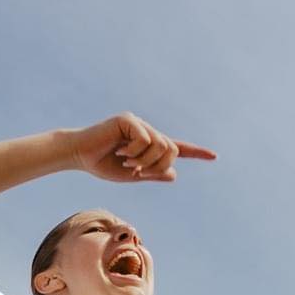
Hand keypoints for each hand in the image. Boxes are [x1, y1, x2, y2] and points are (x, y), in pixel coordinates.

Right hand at [65, 113, 215, 183]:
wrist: (80, 155)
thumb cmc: (102, 164)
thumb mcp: (131, 175)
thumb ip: (152, 173)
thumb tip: (174, 174)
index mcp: (150, 145)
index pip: (177, 148)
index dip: (196, 152)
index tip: (214, 156)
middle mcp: (148, 131)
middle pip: (171, 150)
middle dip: (157, 166)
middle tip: (138, 171)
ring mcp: (138, 123)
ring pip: (160, 145)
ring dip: (145, 161)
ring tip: (128, 163)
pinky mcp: (128, 120)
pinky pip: (145, 139)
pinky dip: (134, 152)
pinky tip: (120, 152)